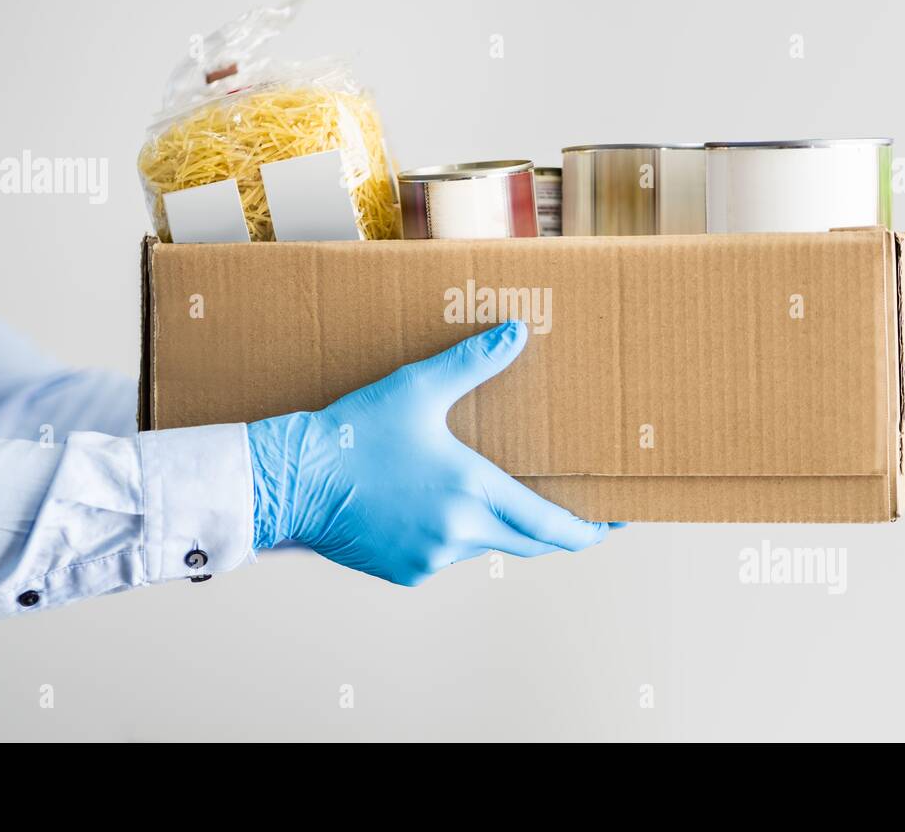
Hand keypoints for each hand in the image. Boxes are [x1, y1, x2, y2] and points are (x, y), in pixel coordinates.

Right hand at [247, 321, 609, 584]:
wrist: (291, 479)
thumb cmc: (353, 433)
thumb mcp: (416, 389)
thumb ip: (472, 363)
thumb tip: (516, 333)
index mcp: (473, 493)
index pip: (551, 525)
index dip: (588, 529)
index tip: (613, 524)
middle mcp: (459, 534)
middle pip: (528, 543)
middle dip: (555, 531)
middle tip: (578, 516)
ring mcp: (431, 560)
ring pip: (483, 546)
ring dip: (492, 525)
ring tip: (483, 492)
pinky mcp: (405, 572)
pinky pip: (444, 556)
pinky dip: (450, 535)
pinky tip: (429, 505)